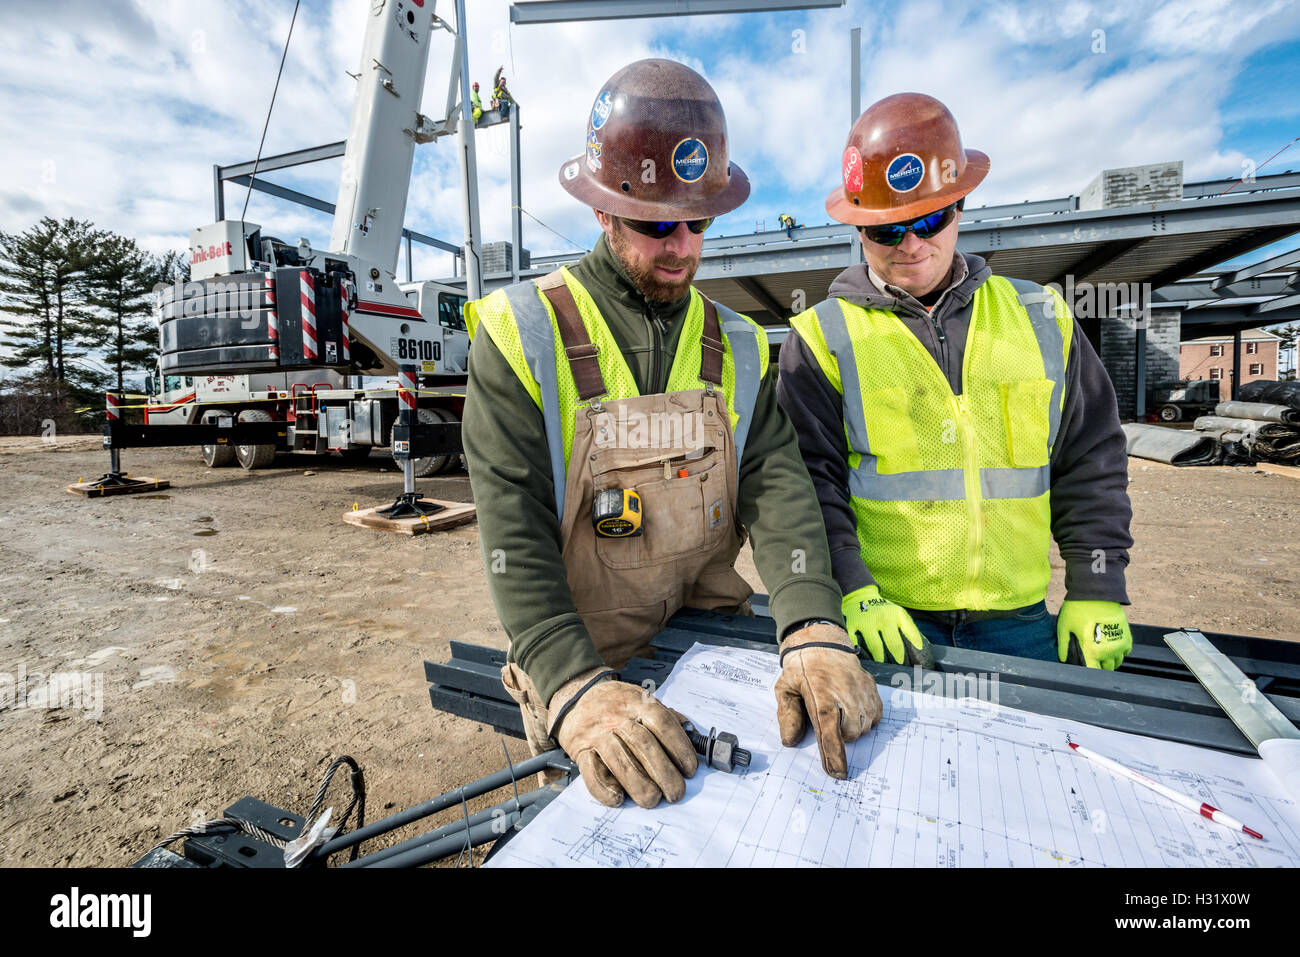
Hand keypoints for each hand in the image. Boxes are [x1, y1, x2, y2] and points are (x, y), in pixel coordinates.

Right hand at [547, 668, 697, 807]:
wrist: (575, 696)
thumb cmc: (616, 703)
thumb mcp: (642, 699)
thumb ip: (667, 716)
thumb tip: (692, 735)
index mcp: (637, 703)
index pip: (662, 723)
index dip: (679, 747)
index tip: (690, 769)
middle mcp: (617, 717)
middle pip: (643, 744)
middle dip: (664, 772)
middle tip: (676, 792)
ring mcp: (597, 734)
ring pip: (619, 760)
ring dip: (639, 784)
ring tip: (653, 799)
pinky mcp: (580, 750)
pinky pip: (591, 772)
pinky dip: (604, 789)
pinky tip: (619, 798)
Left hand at [774, 623, 881, 778]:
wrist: (821, 641)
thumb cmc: (801, 668)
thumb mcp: (785, 688)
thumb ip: (787, 715)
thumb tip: (790, 741)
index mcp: (821, 695)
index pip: (830, 732)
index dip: (834, 756)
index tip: (838, 774)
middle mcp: (845, 693)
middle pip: (850, 734)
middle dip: (839, 736)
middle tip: (827, 721)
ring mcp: (862, 690)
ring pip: (864, 727)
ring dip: (852, 727)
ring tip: (839, 712)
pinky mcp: (872, 687)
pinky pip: (875, 716)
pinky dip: (865, 718)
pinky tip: (852, 708)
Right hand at [842, 586, 933, 666]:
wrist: (860, 596)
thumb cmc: (883, 610)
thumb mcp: (900, 614)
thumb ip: (910, 629)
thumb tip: (920, 648)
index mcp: (896, 614)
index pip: (909, 636)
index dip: (913, 651)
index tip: (915, 663)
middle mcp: (882, 617)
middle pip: (893, 643)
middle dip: (898, 658)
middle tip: (900, 668)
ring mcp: (866, 621)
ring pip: (876, 647)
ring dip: (881, 659)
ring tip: (884, 666)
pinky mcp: (851, 625)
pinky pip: (857, 644)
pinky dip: (862, 653)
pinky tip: (866, 659)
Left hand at [1056, 601, 1131, 669]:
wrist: (1097, 593)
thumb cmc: (1078, 609)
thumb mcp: (1064, 627)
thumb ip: (1064, 646)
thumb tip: (1063, 659)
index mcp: (1092, 651)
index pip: (1094, 672)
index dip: (1088, 672)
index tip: (1084, 668)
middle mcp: (1109, 651)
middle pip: (1106, 668)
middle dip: (1098, 665)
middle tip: (1090, 657)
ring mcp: (1119, 644)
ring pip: (1117, 662)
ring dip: (1109, 660)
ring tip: (1099, 651)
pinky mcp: (1126, 636)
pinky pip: (1126, 651)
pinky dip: (1119, 651)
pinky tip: (1109, 644)